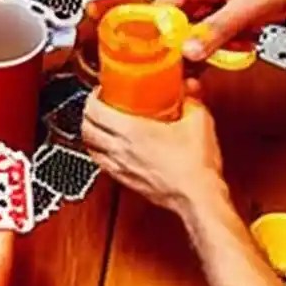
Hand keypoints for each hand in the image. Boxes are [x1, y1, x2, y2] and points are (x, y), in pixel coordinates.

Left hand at [81, 94, 223, 213]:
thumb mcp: (199, 120)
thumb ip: (190, 99)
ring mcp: (119, 167)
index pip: (94, 111)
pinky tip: (113, 149)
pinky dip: (100, 153)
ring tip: (101, 126)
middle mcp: (119, 150)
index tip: (100, 91)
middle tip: (98, 106)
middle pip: (86, 129)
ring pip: (90, 148)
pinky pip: (102, 164)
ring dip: (91, 135)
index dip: (92, 98)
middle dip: (88, 114)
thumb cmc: (195, 165)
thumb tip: (188, 88)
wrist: (198, 197)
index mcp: (131, 131)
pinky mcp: (125, 181)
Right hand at [157, 0, 285, 57]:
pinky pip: (211, 40)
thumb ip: (218, 28)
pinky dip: (225, 47)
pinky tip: (243, 40)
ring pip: (193, 37)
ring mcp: (208, 7)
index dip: (161, 30)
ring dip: (212, 46)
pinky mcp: (220, 20)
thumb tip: (190, 49)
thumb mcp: (247, 5)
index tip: (168, 52)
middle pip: (176, 26)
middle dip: (191, 43)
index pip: (161, 6)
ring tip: (237, 41)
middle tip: (204, 55)